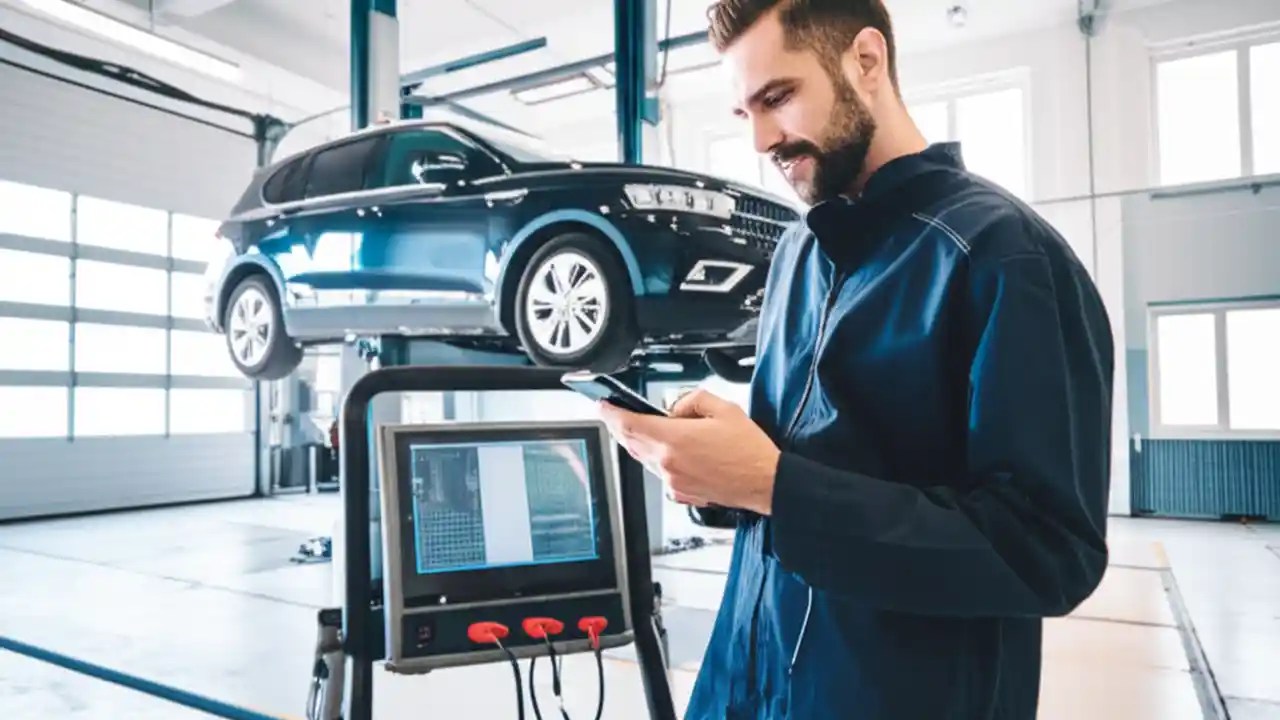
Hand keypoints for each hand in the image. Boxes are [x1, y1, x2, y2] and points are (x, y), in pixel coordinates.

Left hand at [597, 390, 780, 515]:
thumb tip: (675, 408)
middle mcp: (668, 464)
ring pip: (644, 458)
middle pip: (631, 443)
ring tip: (653, 428)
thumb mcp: (723, 408)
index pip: (628, 425)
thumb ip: (691, 400)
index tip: (603, 405)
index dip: (610, 414)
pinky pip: (660, 473)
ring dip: (642, 442)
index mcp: (674, 441)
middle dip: (620, 426)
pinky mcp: (681, 493)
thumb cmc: (749, 451)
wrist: (765, 483)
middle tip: (616, 413)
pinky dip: (660, 459)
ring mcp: (673, 481)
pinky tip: (676, 450)